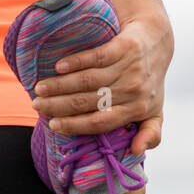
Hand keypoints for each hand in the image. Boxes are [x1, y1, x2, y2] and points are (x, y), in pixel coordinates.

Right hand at [31, 14, 172, 155]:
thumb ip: (150, 133)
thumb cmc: (149, 81)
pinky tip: (58, 67)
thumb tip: (137, 152)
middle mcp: (133, 91)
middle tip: (36, 105)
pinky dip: (75, 62)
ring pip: (88, 80)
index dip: (73, 125)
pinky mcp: (124, 47)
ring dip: (60, 85)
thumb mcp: (155, 111)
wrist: (157, 41)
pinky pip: (95, 56)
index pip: (99, 123)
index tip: (52, 124)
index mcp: (137, 110)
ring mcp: (129, 68)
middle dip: (58, 105)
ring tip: (39, 88)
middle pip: (88, 102)